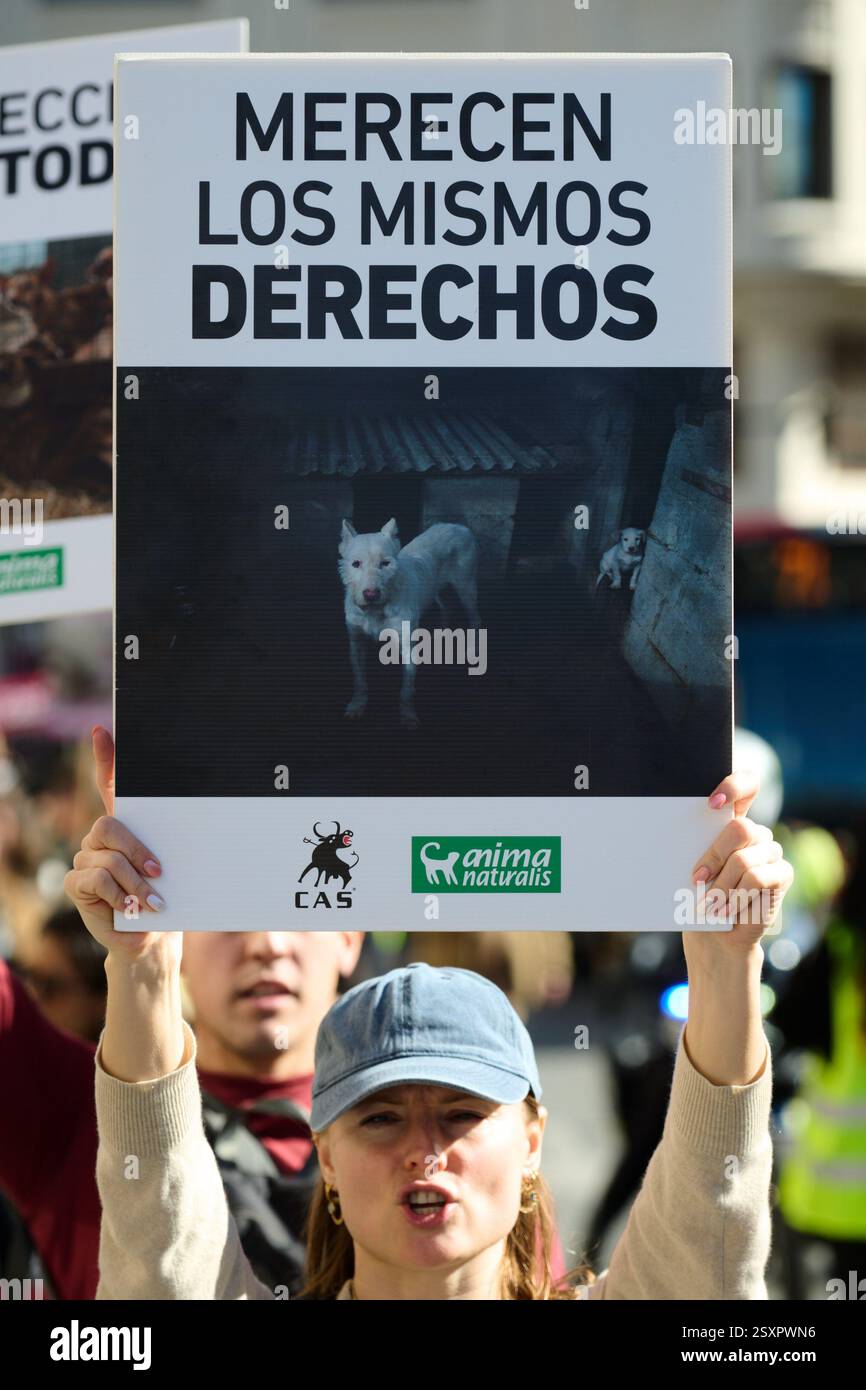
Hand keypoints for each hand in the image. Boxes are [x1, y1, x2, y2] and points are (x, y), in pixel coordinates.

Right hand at [64, 729, 179, 970]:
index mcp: (126, 827)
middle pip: (111, 824)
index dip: (104, 757)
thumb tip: (207, 810)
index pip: (109, 785)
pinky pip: (97, 879)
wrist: (150, 937)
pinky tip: (132, 909)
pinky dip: (120, 896)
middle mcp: (100, 838)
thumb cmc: (166, 898)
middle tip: (160, 873)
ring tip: (153, 903)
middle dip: (138, 850)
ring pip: (109, 858)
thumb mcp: (176, 869)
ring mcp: (84, 859)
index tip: (102, 730)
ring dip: (135, 882)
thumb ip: (176, 845)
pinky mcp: (75, 883)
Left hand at [683, 768, 793, 965]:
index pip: (746, 785)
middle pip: (740, 828)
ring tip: (710, 904)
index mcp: (732, 821)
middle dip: (714, 856)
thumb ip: (696, 848)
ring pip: (744, 859)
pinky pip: (757, 877)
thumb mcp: (693, 868)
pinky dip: (737, 895)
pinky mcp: (783, 873)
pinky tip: (727, 909)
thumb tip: (675, 836)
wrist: (716, 933)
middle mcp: (755, 832)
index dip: (734, 785)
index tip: (712, 802)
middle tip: (697, 879)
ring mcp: (772, 851)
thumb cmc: (698, 896)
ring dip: (722, 886)